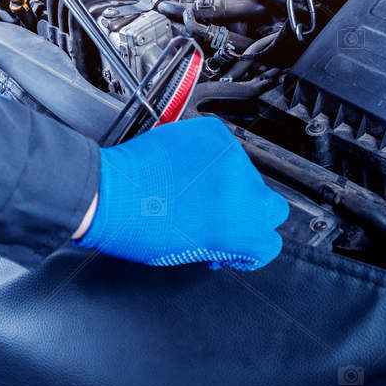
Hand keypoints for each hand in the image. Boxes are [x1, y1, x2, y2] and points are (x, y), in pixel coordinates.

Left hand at [74, 117, 288, 269]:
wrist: (113, 191)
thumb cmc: (140, 227)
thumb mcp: (191, 251)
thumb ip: (225, 243)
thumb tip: (234, 238)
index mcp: (241, 228)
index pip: (270, 243)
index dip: (252, 251)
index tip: (237, 250)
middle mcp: (243, 190)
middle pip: (272, 208)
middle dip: (252, 217)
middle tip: (225, 220)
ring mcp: (230, 158)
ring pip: (248, 176)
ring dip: (231, 186)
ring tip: (196, 193)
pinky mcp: (214, 134)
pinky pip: (227, 151)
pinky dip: (214, 161)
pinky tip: (189, 171)